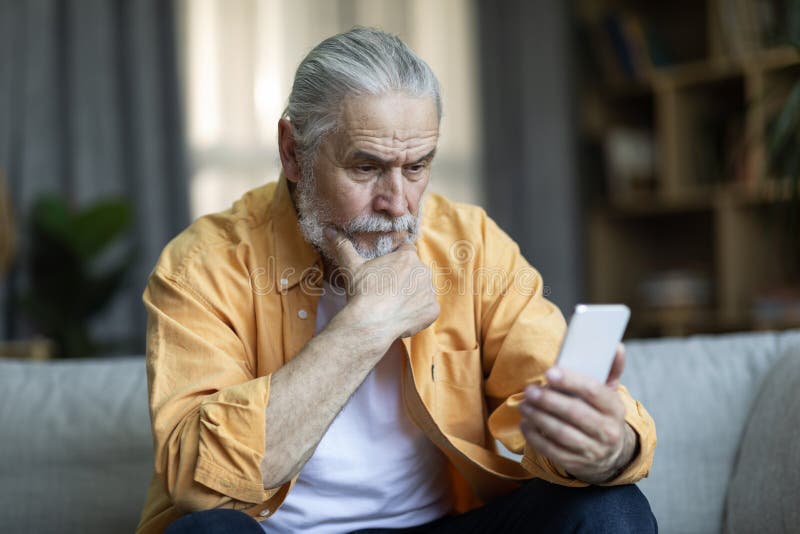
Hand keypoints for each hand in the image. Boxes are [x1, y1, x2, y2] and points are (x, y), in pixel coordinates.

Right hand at [324, 228, 439, 340]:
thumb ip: (343, 246)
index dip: (396, 260)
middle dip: (405, 279)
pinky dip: (418, 313)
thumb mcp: (351, 266)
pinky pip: (428, 309)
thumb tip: (329, 231)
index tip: (387, 270)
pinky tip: (402, 316)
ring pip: (423, 290)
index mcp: (407, 257)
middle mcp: (423, 271)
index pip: (406, 251)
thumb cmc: (362, 291)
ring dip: (413, 295)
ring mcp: (430, 292)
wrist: (371, 322)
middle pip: (416, 272)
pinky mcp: (433, 310)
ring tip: (394, 305)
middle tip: (387, 290)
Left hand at [518, 344, 636, 483]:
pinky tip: (525, 424)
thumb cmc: (602, 414)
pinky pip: (553, 451)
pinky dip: (535, 437)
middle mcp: (607, 431)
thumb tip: (615, 346)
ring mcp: (593, 450)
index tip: (549, 373)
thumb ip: (610, 369)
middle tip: (529, 390)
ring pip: (562, 433)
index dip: (570, 381)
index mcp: (615, 408)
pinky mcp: (577, 464)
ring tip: (524, 405)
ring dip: (539, 418)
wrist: (610, 455)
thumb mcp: (609, 393)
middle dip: (549, 400)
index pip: (593, 392)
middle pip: (575, 413)